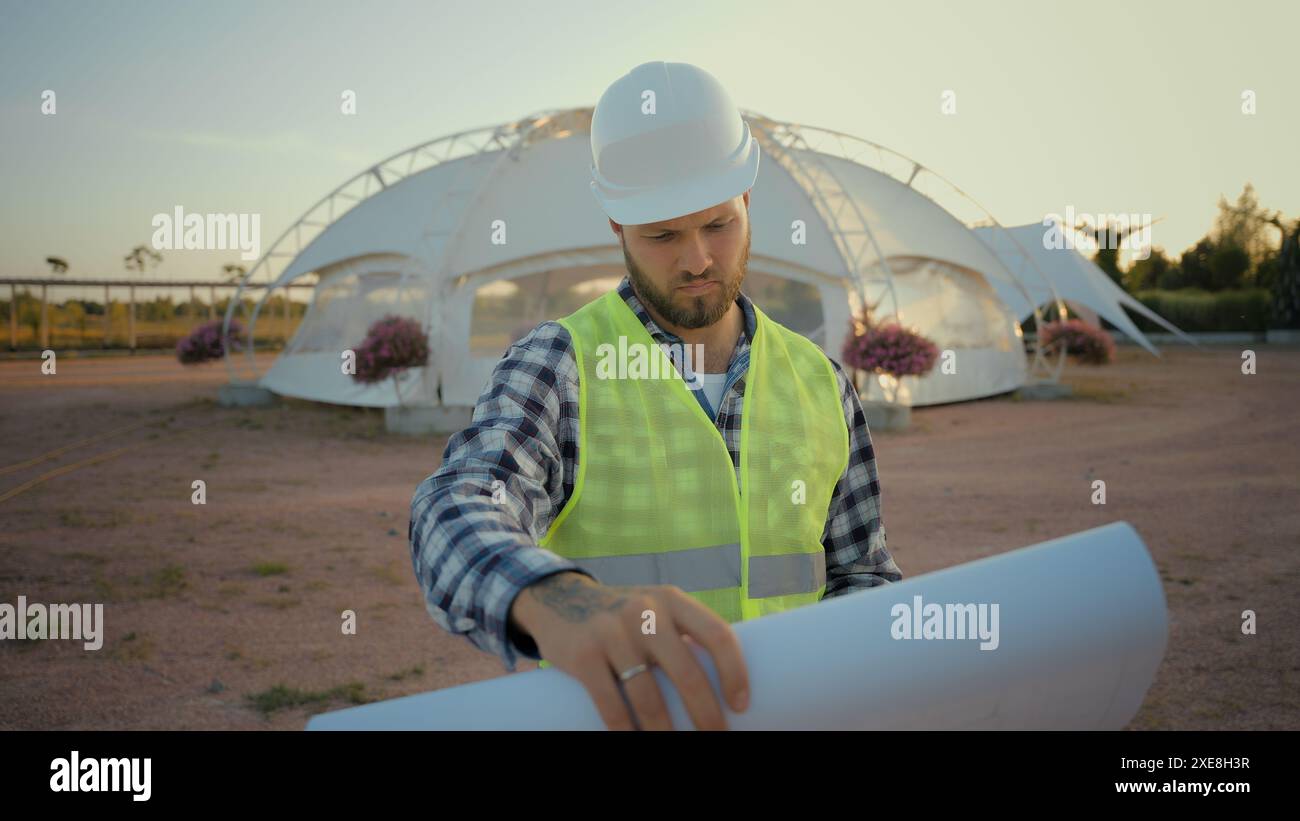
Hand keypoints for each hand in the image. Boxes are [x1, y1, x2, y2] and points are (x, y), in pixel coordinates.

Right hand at [509, 572, 749, 729]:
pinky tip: (635, 744)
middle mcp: (645, 611)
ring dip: (665, 735)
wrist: (559, 600)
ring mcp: (611, 632)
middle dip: (706, 716)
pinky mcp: (582, 655)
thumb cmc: (624, 618)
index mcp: (672, 600)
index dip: (735, 672)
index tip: (741, 707)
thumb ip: (683, 637)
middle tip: (716, 738)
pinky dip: (626, 734)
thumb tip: (724, 686)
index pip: (717, 635)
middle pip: (687, 673)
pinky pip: (611, 706)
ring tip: (675, 750)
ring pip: (648, 697)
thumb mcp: (656, 610)